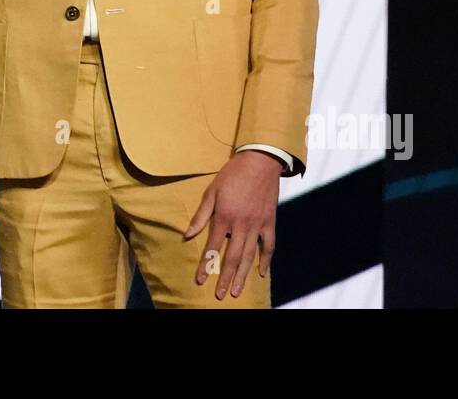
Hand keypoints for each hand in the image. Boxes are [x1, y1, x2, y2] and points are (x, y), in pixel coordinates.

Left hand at [184, 150, 281, 299]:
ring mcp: (257, 225)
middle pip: (232, 258)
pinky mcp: (269, 222)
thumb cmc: (232, 174)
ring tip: (236, 291)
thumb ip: (201, 215)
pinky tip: (262, 273)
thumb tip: (188, 234)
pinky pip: (269, 246)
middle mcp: (241, 225)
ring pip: (249, 256)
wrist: (260, 161)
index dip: (206, 266)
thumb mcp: (212, 191)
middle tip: (220, 295)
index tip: (200, 281)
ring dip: (242, 276)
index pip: (213, 248)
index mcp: (224, 217)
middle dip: (224, 278)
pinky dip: (266, 260)